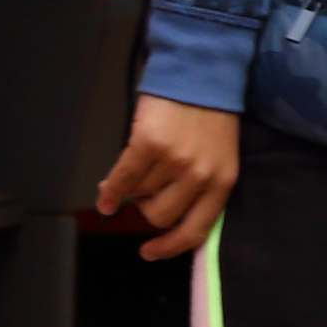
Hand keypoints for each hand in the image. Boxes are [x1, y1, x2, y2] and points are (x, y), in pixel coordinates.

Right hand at [92, 96, 239, 259]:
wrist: (201, 74)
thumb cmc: (208, 116)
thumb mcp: (215, 156)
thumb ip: (190, 185)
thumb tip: (146, 210)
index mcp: (222, 183)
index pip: (195, 230)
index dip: (169, 247)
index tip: (150, 252)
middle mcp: (200, 176)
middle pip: (159, 216)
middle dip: (147, 206)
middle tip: (145, 188)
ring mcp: (174, 161)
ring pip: (139, 196)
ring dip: (134, 187)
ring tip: (141, 166)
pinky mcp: (149, 145)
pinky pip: (123, 180)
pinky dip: (110, 192)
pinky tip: (105, 198)